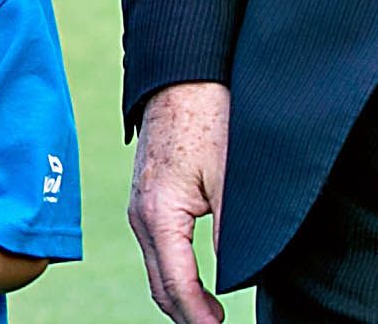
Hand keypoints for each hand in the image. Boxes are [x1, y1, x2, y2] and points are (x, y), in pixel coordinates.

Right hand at [131, 81, 231, 323]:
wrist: (180, 77)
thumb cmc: (207, 120)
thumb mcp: (230, 180)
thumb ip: (232, 233)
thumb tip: (238, 277)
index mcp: (159, 215)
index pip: (176, 284)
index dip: (198, 317)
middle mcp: (140, 215)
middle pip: (159, 285)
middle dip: (185, 315)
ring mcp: (139, 206)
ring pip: (156, 269)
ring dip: (179, 297)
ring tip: (210, 317)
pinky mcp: (146, 197)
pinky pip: (155, 249)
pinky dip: (173, 274)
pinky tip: (197, 282)